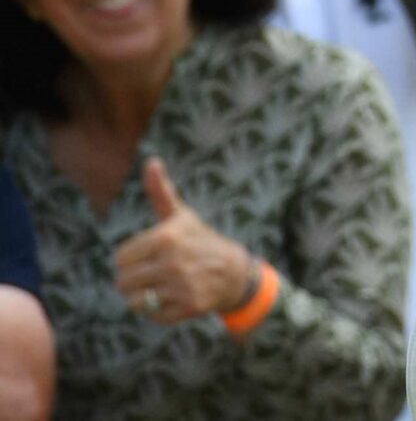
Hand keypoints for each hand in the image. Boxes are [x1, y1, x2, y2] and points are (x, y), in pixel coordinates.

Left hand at [113, 159, 255, 324]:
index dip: (130, 259)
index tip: (149, 256)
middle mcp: (174, 261)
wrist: (234, 271)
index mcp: (167, 237)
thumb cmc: (199, 240)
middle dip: (133, 280)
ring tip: (161, 287)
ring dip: (143, 296)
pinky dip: (157, 310)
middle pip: (123, 282)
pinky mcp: (188, 307)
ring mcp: (181, 286)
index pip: (121, 259)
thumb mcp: (181, 215)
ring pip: (134, 300)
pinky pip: (151, 314)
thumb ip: (160, 191)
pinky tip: (173, 298)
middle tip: (153, 275)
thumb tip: (151, 161)